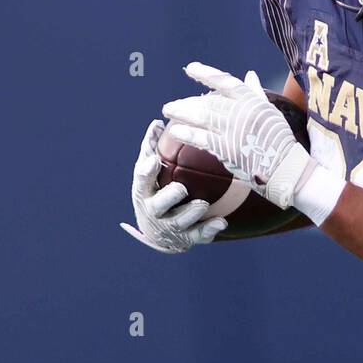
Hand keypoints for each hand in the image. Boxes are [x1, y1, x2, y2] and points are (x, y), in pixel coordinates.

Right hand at [119, 119, 228, 253]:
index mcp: (143, 192)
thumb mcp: (150, 172)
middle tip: (181, 188)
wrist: (159, 230)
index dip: (146, 172)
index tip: (154, 160)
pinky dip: (209, 230)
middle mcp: (154, 212)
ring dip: (191, 213)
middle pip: (158, 206)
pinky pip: (198, 236)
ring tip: (203, 204)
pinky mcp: (186, 239)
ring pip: (179, 223)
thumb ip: (152, 149)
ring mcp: (169, 228)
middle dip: (169, 197)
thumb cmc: (156, 190)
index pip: (141, 180)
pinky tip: (221, 222)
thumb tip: (158, 123)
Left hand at [161, 64, 311, 208]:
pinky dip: (188, 133)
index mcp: (254, 101)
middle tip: (172, 106)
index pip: (226, 82)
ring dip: (182, 113)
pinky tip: (176, 131)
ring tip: (168, 111)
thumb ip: (256, 93)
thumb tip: (249, 74)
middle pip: (210, 101)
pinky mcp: (229, 149)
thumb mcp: (270, 112)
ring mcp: (236, 131)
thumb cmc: (279, 141)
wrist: (287, 169)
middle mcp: (244, 112)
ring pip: (203, 117)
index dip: (206, 73)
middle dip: (188, 102)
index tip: (189, 68)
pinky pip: (203, 139)